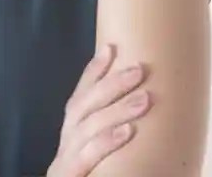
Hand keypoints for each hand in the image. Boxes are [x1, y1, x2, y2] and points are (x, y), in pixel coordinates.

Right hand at [47, 44, 152, 176]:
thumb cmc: (91, 173)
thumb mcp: (95, 147)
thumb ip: (110, 126)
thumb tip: (145, 102)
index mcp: (72, 128)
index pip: (80, 93)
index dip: (93, 70)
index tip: (111, 48)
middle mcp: (67, 137)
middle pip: (85, 104)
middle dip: (112, 84)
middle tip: (139, 69)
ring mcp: (66, 155)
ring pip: (89, 125)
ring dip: (118, 109)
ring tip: (145, 98)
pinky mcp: (69, 173)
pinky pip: (88, 155)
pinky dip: (106, 141)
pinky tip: (127, 131)